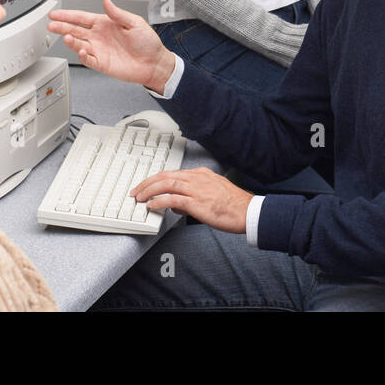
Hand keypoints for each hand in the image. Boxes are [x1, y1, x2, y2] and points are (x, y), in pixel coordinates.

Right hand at [48, 0, 175, 93]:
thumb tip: (107, 2)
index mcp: (106, 24)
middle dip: (62, 27)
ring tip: (66, 37)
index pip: (82, 18)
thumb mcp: (135, 23)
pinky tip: (80, 50)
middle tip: (51, 25)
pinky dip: (82, 56)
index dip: (68, 15)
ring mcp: (99, 50)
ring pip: (78, 44)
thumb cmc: (147, 43)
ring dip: (70, 41)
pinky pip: (87, 59)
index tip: (56, 14)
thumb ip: (118, 14)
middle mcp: (99, 37)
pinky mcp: (102, 63)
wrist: (154, 63)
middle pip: (75, 30)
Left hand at [132, 166, 252, 233]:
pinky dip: (159, 201)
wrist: (247, 211)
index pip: (173, 173)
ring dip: (149, 190)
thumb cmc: (233, 205)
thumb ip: (194, 196)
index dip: (156, 179)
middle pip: (166, 175)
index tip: (147, 185)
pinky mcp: (197, 202)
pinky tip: (151, 206)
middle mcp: (197, 178)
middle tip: (137, 191)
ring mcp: (197, 189)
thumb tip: (176, 205)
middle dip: (148, 182)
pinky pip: (172, 199)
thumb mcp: (213, 193)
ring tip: (140, 197)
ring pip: (166, 184)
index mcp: (201, 174)